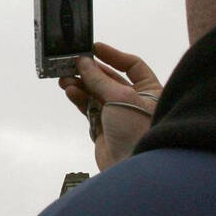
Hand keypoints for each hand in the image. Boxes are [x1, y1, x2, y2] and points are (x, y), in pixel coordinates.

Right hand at [58, 42, 162, 170]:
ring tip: (65, 78)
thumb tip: (83, 61)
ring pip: (96, 93)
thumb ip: (98, 78)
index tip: (94, 48)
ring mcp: (119, 115)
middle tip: (72, 62)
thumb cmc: (137, 130)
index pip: (133, 66)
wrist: (132, 167)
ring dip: (81, 84)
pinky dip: (79, 98)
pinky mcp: (104, 128)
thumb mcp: (120, 97)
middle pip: (110, 79)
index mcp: (150, 91)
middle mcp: (136, 101)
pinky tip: (70, 90)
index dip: (114, 55)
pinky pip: (89, 108)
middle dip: (91, 71)